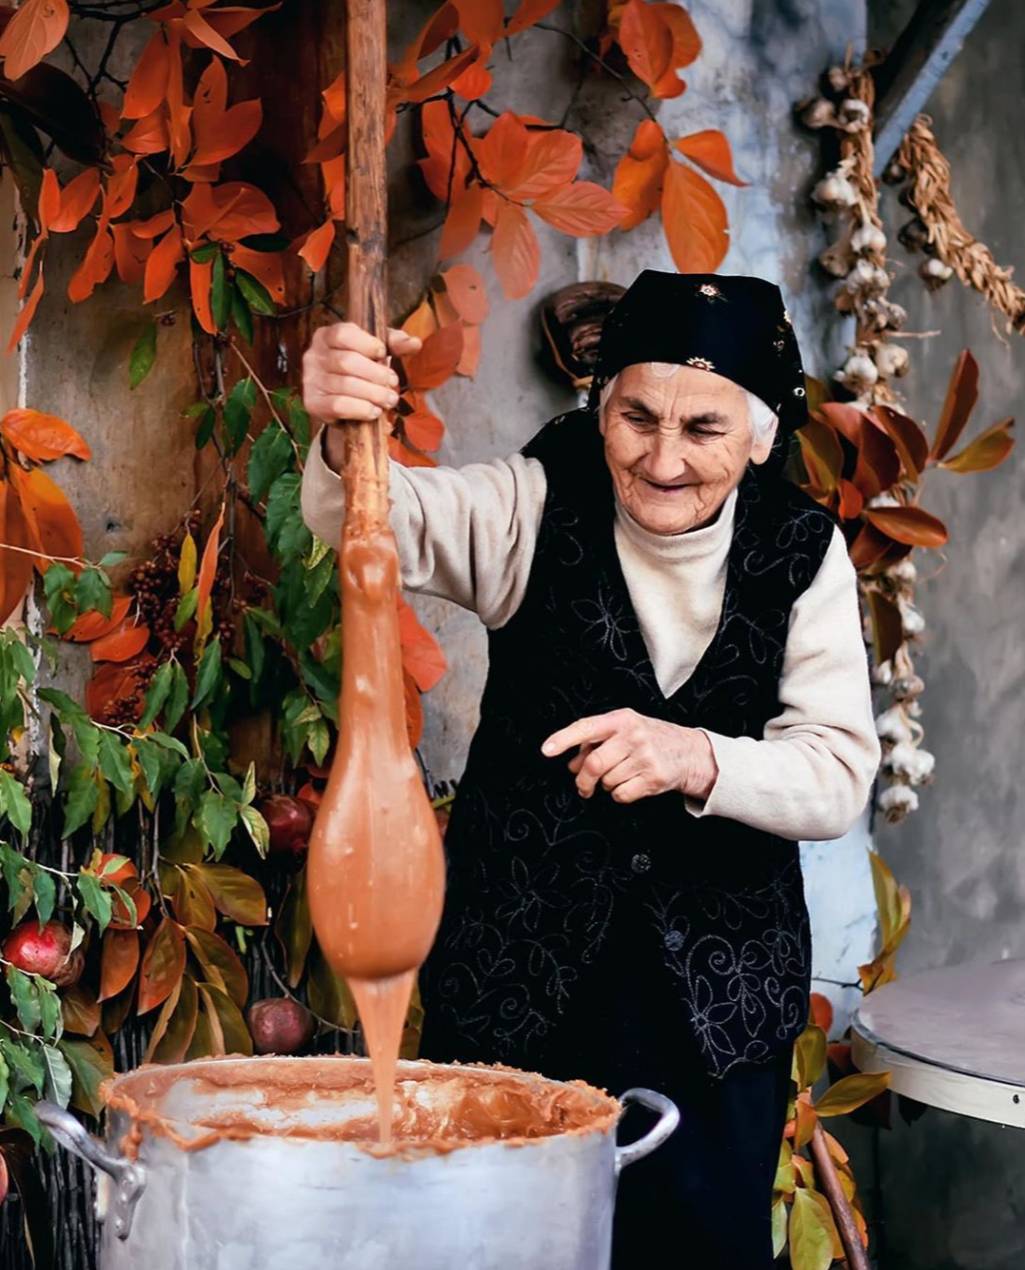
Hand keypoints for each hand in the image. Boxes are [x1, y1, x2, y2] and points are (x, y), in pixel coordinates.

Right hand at [301, 321, 422, 469]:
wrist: (344, 403)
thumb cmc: (361, 369)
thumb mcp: (377, 351)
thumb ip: (395, 343)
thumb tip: (415, 343)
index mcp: (326, 336)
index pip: (343, 334)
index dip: (366, 343)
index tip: (383, 353)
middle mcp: (313, 356)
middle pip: (346, 362)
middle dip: (376, 374)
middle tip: (393, 383)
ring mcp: (310, 380)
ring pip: (345, 385)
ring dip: (373, 394)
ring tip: (390, 400)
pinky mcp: (313, 403)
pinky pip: (338, 405)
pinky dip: (360, 409)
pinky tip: (374, 411)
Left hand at [541, 708, 717, 804]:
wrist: (689, 752)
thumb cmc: (650, 739)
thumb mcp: (624, 731)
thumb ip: (595, 743)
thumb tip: (571, 765)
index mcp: (622, 719)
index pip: (587, 727)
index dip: (564, 739)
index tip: (547, 750)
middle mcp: (633, 735)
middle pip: (594, 763)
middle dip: (583, 780)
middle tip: (583, 787)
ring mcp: (645, 757)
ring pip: (607, 781)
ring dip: (607, 785)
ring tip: (621, 775)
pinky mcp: (654, 777)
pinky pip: (621, 795)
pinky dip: (619, 795)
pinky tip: (631, 784)